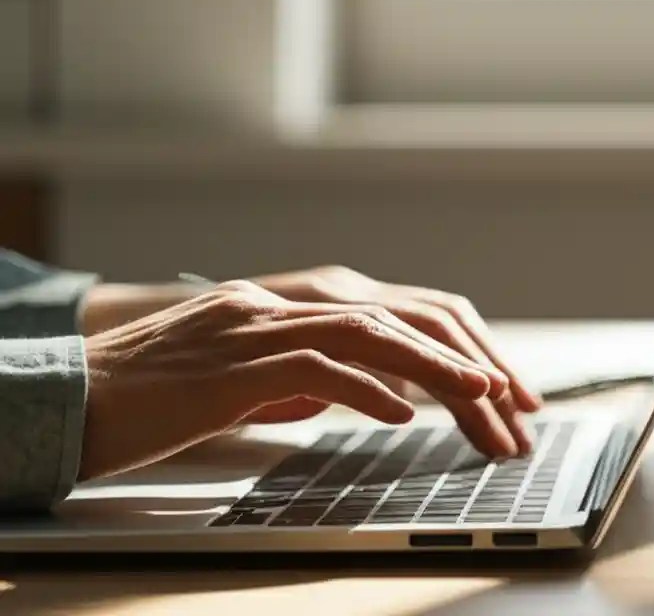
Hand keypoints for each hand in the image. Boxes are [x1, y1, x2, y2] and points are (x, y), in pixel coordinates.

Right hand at [80, 281, 512, 480]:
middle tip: (516, 408)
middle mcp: (284, 303)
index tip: (504, 394)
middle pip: (401, 317)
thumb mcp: (242, 379)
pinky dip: (366, 390)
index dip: (461, 348)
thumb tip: (345, 396)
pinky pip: (315, 369)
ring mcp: (258, 327)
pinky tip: (401, 417)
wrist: (69, 395)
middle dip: (469, 361)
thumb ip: (297, 376)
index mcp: (292, 304)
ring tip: (483, 403)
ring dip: (436, 371)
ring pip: (371, 333)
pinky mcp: (232, 364)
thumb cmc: (152, 395)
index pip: (400, 312)